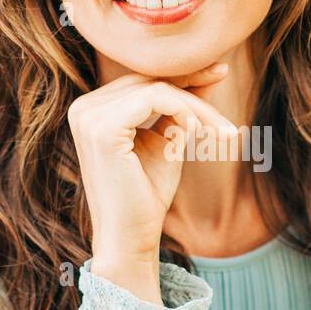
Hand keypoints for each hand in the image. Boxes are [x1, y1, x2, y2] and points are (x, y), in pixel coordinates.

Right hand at [67, 62, 237, 263]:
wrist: (131, 237)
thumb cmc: (147, 196)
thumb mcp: (168, 139)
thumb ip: (180, 107)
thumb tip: (210, 72)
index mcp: (93, 110)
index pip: (143, 81)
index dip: (184, 76)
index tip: (220, 73)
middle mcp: (84, 108)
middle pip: (150, 81)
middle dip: (196, 93)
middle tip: (226, 115)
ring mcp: (89, 116)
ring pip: (157, 88)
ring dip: (196, 108)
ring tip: (217, 133)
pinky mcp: (102, 128)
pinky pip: (154, 98)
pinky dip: (184, 110)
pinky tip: (195, 133)